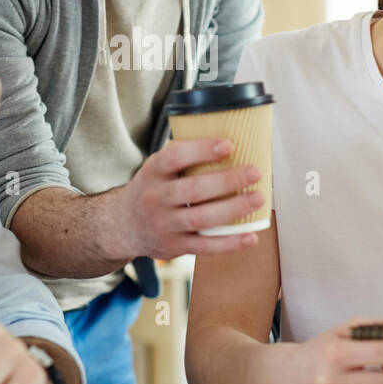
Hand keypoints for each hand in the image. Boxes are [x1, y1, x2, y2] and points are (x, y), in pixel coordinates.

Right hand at [117, 138, 263, 257]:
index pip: (175, 157)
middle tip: (255, 172)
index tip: (229, 145)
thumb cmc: (152, 189)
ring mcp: (165, 224)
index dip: (202, 150)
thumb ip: (182, 154)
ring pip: (201, 218)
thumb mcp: (156, 167)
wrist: (124, 225)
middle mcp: (156, 198)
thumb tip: (226, 137)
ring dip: (233, 208)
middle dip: (228, 180)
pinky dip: (230, 243)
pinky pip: (205, 246)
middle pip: (194, 189)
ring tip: (258, 198)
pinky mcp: (175, 246)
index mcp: (153, 172)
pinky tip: (250, 236)